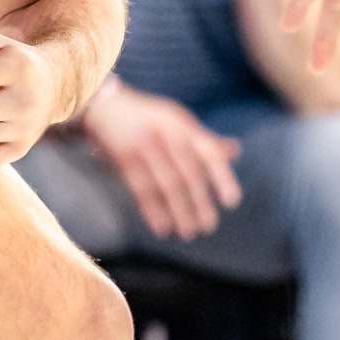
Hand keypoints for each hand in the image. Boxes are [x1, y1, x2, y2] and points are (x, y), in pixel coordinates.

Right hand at [80, 83, 241, 239]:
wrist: (105, 106)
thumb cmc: (148, 118)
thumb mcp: (175, 121)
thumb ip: (203, 137)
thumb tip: (235, 150)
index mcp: (181, 124)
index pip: (208, 152)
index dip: (222, 177)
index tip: (232, 202)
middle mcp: (165, 133)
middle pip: (187, 172)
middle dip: (199, 201)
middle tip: (209, 227)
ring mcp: (143, 145)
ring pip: (165, 184)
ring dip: (178, 211)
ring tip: (188, 232)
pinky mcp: (124, 158)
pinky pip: (141, 189)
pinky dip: (152, 210)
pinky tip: (162, 228)